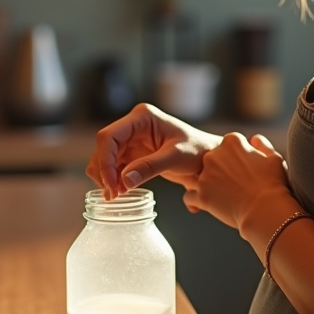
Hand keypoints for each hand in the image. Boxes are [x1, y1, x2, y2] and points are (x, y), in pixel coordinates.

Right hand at [88, 103, 220, 198]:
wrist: (210, 158)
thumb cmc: (199, 151)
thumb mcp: (176, 158)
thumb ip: (150, 167)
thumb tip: (123, 182)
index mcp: (141, 117)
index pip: (109, 136)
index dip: (105, 161)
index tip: (111, 184)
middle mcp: (133, 126)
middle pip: (104, 148)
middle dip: (104, 171)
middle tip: (113, 195)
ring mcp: (132, 140)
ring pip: (106, 158)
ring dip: (106, 177)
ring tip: (116, 196)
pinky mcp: (133, 154)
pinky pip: (115, 167)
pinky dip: (113, 180)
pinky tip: (120, 193)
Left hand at [183, 133, 289, 230]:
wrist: (266, 211)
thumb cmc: (274, 185)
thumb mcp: (274, 159)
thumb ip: (263, 145)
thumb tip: (254, 139)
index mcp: (232, 141)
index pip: (228, 147)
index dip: (235, 159)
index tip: (242, 170)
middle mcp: (214, 154)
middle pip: (211, 161)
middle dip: (218, 171)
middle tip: (232, 185)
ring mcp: (205, 175)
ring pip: (199, 178)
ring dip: (207, 186)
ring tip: (222, 198)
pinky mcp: (200, 195)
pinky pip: (190, 196)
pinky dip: (197, 202)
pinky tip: (207, 207)